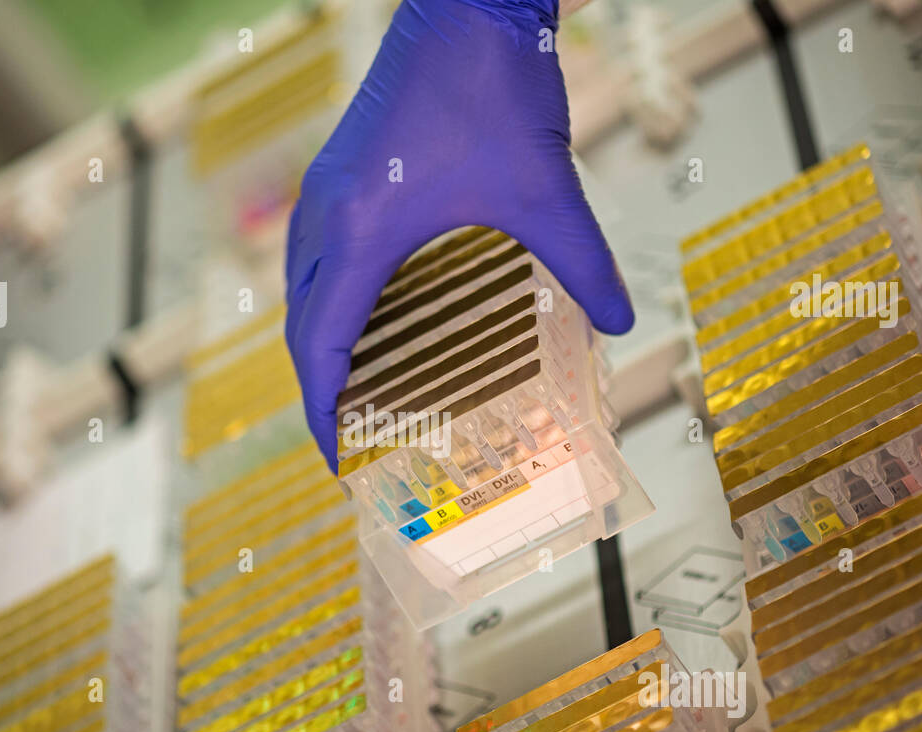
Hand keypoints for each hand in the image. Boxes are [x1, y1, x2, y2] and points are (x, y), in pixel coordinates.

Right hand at [284, 0, 633, 470]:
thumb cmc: (492, 82)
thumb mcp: (543, 188)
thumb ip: (583, 262)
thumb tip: (619, 321)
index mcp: (358, 232)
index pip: (321, 346)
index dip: (324, 412)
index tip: (337, 458)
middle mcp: (327, 215)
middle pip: (302, 325)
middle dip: (320, 390)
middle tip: (350, 439)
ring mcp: (328, 188)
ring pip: (303, 288)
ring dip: (321, 343)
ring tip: (358, 388)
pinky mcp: (342, 170)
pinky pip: (316, 253)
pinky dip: (330, 299)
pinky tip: (373, 312)